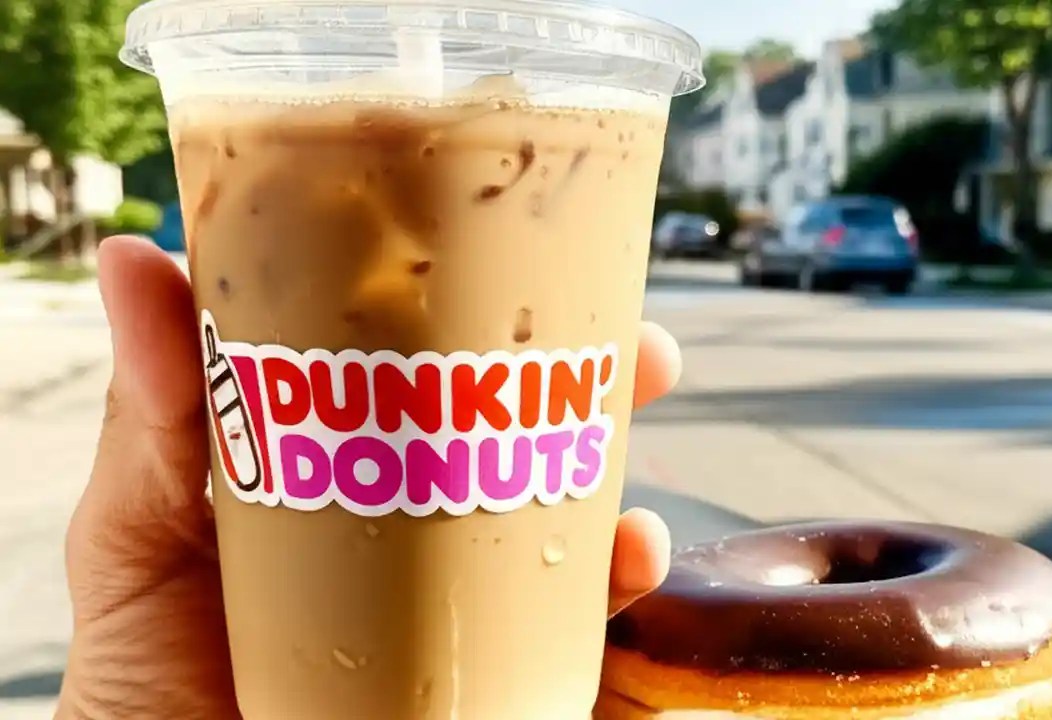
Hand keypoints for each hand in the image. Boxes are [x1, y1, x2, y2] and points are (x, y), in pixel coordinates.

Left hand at [57, 236, 682, 718]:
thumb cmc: (144, 669)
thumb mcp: (137, 530)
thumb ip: (153, 417)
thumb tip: (130, 257)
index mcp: (337, 460)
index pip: (419, 362)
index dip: (479, 300)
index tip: (524, 246)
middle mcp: (413, 512)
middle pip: (513, 421)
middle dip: (586, 367)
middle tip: (631, 337)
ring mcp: (459, 586)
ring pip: (560, 498)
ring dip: (615, 445)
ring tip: (640, 404)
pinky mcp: (495, 657)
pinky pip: (577, 609)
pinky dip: (620, 568)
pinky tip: (632, 546)